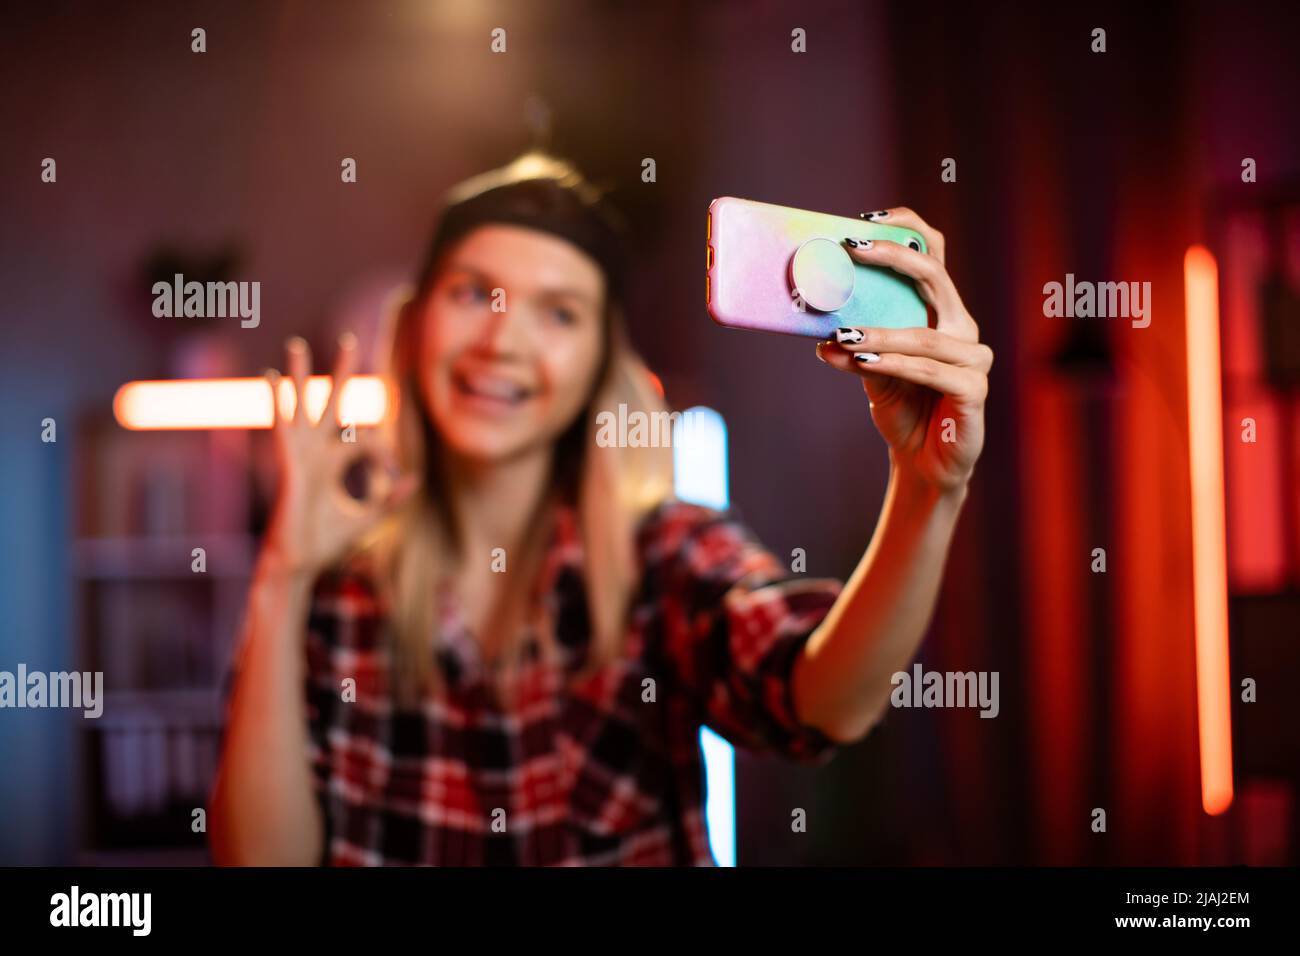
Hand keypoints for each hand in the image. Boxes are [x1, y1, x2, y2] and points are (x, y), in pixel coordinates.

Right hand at [259, 334, 417, 578]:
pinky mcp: (290, 464)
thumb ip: (390, 499)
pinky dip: (278, 402)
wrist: (300, 563)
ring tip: (297, 344)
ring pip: (302, 406)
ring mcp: (301, 455)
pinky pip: (283, 427)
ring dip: (299, 375)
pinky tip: (273, 377)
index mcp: (333, 463)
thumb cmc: (327, 544)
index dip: (383, 450)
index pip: (364, 439)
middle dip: (342, 373)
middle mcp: (317, 452)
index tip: (394, 472)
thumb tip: (415, 480)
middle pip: (332, 403)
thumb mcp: (369, 518)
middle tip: (350, 341)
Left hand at [815, 207, 990, 492]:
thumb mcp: (870, 372)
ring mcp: (973, 359)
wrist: (924, 463)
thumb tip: (820, 334)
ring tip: (842, 332)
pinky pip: (930, 372)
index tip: (863, 221)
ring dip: (880, 332)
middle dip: (891, 257)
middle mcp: (962, 327)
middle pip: (934, 276)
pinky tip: (865, 362)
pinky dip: (894, 365)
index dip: (905, 229)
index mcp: (942, 313)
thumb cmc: (904, 409)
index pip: (932, 255)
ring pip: (924, 335)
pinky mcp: (974, 391)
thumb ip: (853, 347)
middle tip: (850, 249)